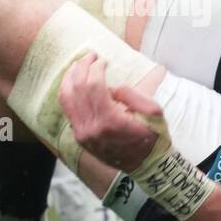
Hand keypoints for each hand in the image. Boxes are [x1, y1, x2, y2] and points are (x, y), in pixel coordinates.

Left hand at [59, 52, 163, 173]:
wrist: (145, 164)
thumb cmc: (152, 137)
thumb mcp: (154, 112)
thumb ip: (133, 95)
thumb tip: (112, 87)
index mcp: (110, 121)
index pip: (94, 86)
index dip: (96, 68)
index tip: (102, 60)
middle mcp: (92, 128)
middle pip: (77, 89)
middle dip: (82, 67)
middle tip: (90, 56)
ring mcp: (82, 134)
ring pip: (67, 99)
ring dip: (70, 78)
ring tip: (77, 65)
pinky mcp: (79, 136)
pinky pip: (67, 110)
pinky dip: (67, 92)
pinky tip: (72, 81)